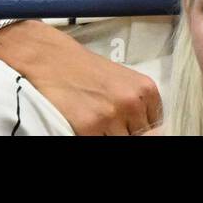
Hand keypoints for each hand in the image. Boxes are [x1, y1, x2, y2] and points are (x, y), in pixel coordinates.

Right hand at [0, 21, 161, 135]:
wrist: (48, 58)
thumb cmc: (82, 69)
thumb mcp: (119, 82)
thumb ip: (134, 105)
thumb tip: (147, 132)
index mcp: (145, 90)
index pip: (155, 128)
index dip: (140, 131)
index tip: (128, 128)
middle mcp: (132, 103)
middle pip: (139, 138)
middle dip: (124, 133)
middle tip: (106, 124)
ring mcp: (111, 116)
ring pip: (120, 142)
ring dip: (107, 137)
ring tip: (95, 123)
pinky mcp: (89, 128)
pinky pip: (98, 144)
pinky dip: (91, 138)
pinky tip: (83, 127)